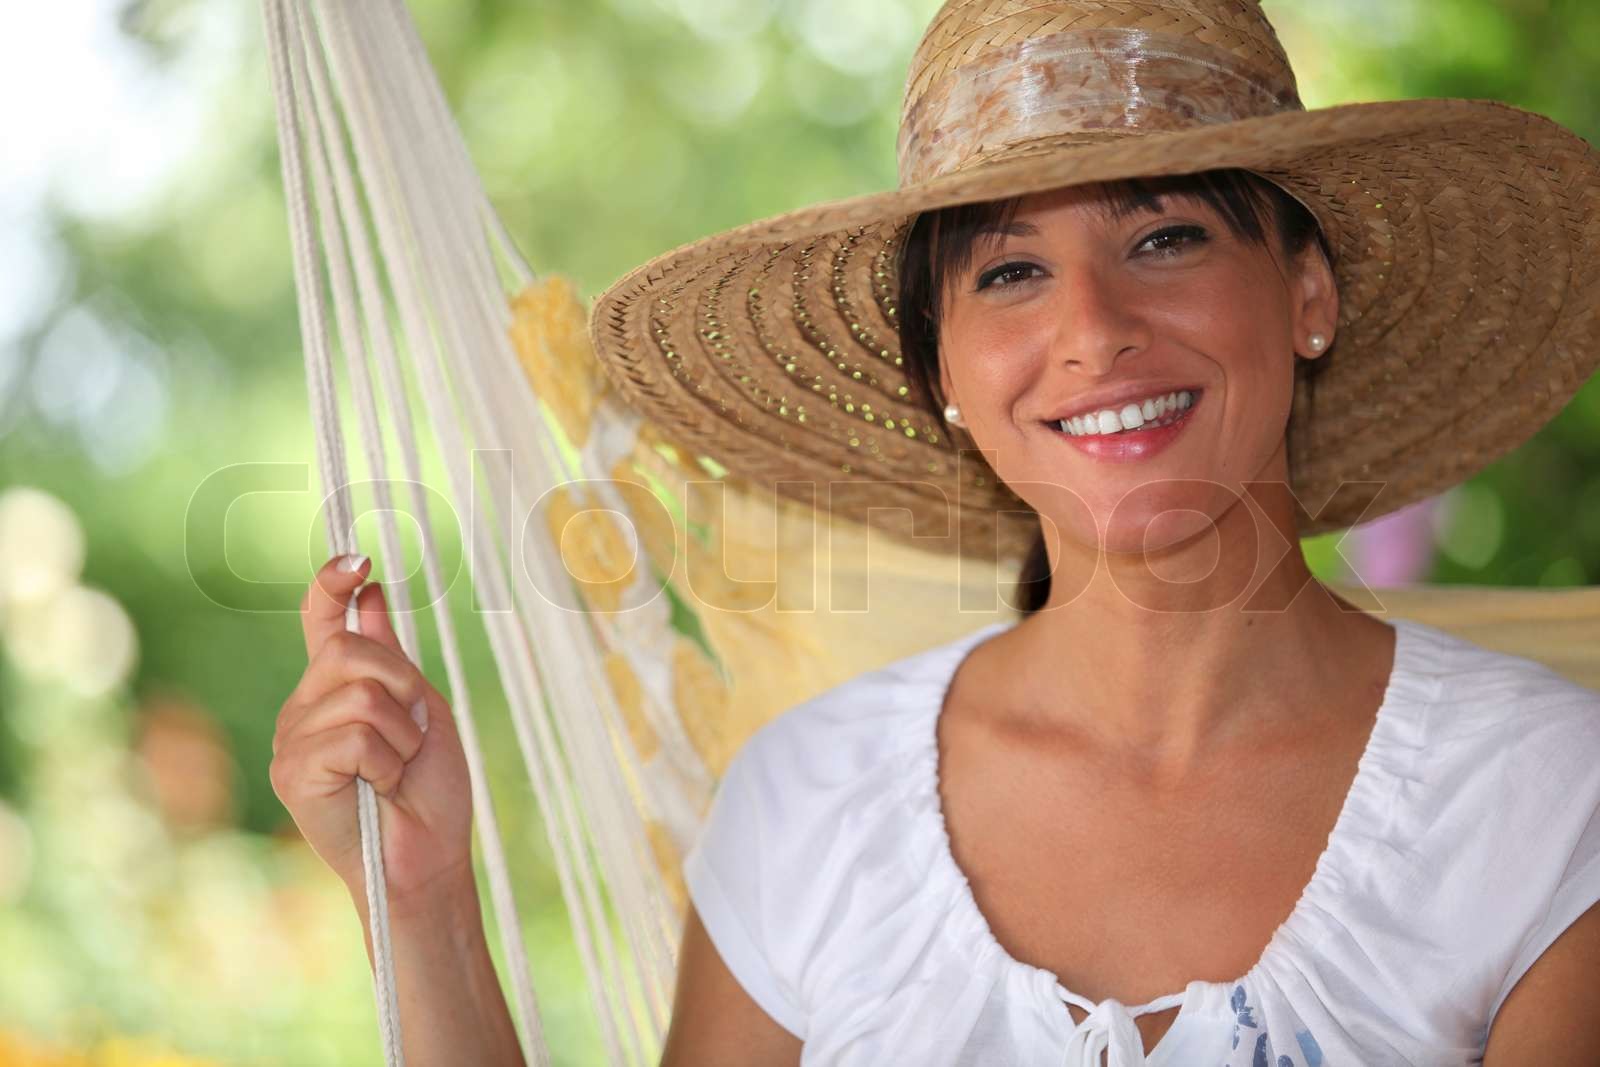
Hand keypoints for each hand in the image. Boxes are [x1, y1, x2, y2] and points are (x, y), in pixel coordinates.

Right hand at [270, 555, 473, 906]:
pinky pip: (353, 735)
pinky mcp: (292, 773)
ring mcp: (293, 739)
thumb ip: (391, 657)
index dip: (331, 584)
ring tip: (397, 769)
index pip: (321, 621)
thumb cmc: (430, 792)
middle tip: (412, 733)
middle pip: (350, 649)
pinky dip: (385, 761)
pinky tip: (380, 787)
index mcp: (338, 688)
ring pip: (360, 693)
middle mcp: (306, 706)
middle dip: (402, 685)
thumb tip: (371, 592)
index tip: (359, 560)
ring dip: (401, 733)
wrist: (428, 860)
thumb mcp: (422, 710)